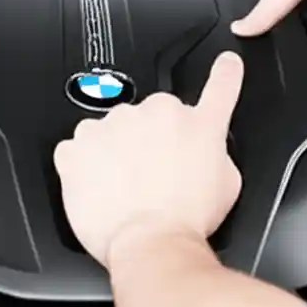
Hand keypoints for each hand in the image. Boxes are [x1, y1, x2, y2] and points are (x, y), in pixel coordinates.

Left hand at [54, 52, 244, 268]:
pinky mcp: (79, 146)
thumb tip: (206, 153)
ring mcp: (113, 126)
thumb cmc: (187, 220)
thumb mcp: (227, 185)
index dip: (226, 73)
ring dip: (117, 151)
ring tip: (125, 189)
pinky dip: (85, 166)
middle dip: (151, 140)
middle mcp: (155, 114)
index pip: (219, 87)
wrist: (151, 244)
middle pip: (152, 116)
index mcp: (197, 123)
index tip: (227, 63)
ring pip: (113, 130)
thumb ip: (215, 155)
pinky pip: (79, 149)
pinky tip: (100, 189)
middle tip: (153, 177)